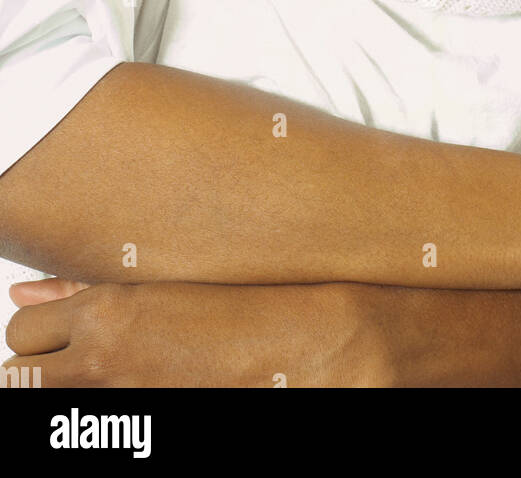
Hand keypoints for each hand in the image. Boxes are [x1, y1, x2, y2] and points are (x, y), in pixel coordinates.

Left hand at [2, 277, 392, 387]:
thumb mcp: (151, 288)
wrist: (297, 345)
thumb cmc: (231, 307)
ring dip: (64, 390)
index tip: (58, 339)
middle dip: (39, 370)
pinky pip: (88, 427)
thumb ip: (77, 291)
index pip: (20, 331)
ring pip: (43, 403)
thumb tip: (21, 291)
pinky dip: (100, 417)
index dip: (36, 338)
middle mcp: (102, 357)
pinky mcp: (145, 425)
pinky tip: (135, 394)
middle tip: (76, 364)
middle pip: (17, 373)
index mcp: (106, 311)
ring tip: (107, 377)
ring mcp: (122, 398)